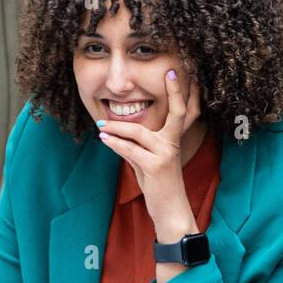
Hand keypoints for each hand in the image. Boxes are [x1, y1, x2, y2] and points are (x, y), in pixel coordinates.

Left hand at [96, 68, 202, 241]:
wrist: (170, 210)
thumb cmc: (158, 185)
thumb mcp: (147, 161)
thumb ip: (137, 145)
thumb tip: (117, 132)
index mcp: (173, 140)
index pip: (181, 112)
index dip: (181, 92)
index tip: (178, 72)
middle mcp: (173, 143)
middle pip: (177, 111)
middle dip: (176, 90)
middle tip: (171, 71)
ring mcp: (166, 154)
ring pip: (138, 132)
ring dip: (116, 127)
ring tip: (100, 125)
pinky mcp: (156, 166)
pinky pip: (130, 150)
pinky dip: (115, 143)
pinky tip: (104, 139)